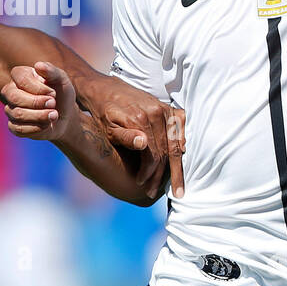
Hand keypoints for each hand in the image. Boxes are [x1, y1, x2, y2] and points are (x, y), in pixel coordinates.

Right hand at [2, 61, 76, 141]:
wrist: (64, 116)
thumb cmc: (61, 94)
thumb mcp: (62, 80)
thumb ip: (52, 71)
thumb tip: (38, 65)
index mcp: (20, 75)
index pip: (20, 79)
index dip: (38, 88)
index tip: (53, 93)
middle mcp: (11, 91)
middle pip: (15, 97)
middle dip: (37, 103)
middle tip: (53, 104)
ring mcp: (10, 109)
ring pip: (18, 114)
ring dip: (40, 116)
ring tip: (54, 115)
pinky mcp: (13, 126)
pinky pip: (19, 129)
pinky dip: (37, 128)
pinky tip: (46, 125)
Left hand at [76, 74, 184, 198]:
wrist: (106, 90)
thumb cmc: (104, 112)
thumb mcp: (108, 127)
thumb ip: (125, 137)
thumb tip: (143, 144)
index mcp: (140, 119)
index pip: (153, 154)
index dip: (150, 173)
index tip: (143, 184)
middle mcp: (156, 112)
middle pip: (168, 151)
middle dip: (167, 175)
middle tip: (173, 195)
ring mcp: (164, 109)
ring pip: (176, 143)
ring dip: (176, 165)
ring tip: (176, 185)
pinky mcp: (168, 108)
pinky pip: (181, 129)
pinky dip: (182, 144)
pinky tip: (182, 159)